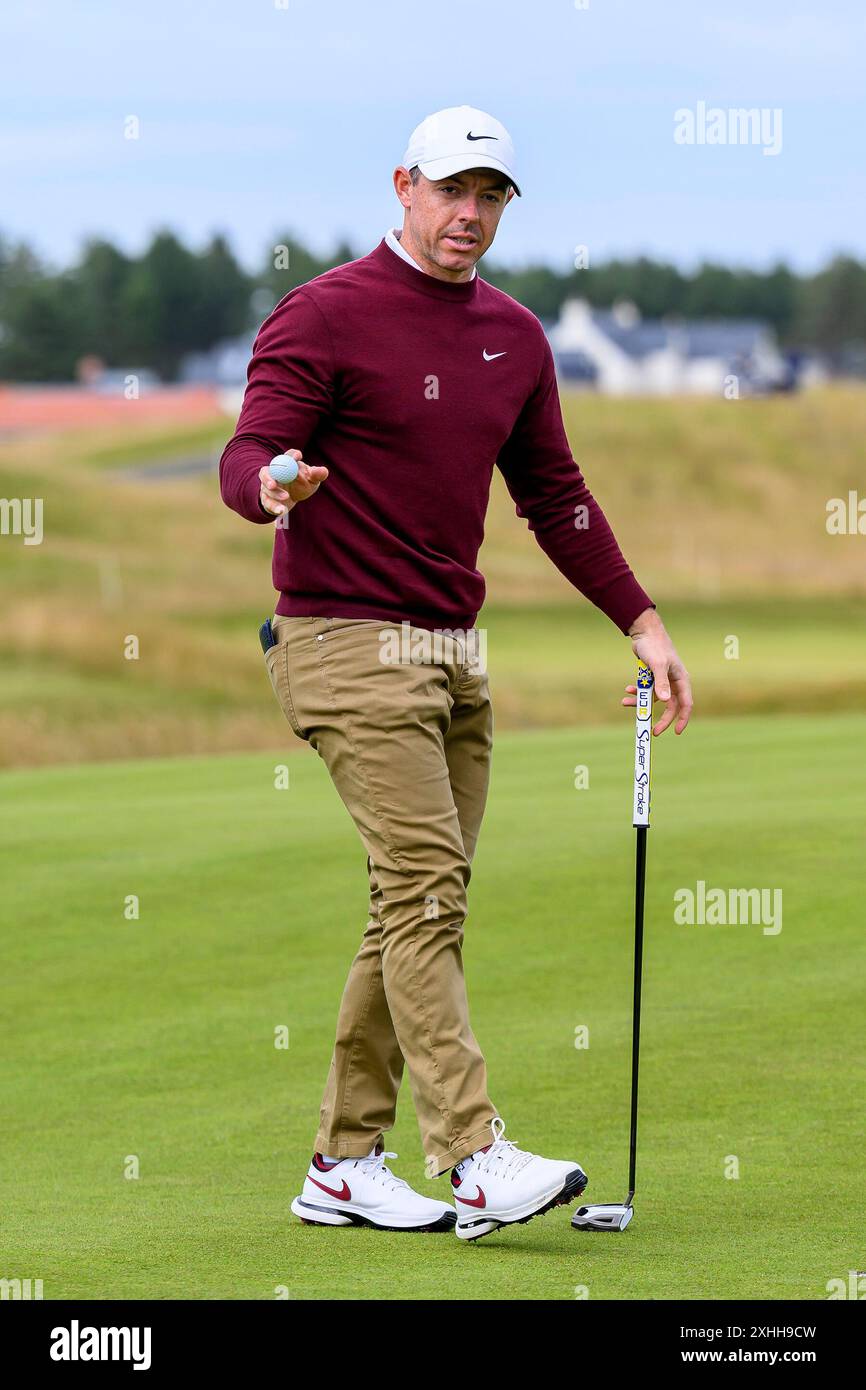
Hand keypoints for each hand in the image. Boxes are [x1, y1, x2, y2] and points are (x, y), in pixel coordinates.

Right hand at [258, 450, 329, 516]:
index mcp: (287, 464)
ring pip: (266, 488)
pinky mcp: (266, 498)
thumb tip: (324, 471)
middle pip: (266, 472)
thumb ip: (317, 475)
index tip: (298, 456)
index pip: (288, 456)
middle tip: (275, 483)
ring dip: (275, 493)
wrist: (292, 499)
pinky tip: (282, 510)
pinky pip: (267, 502)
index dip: (292, 455)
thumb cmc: (302, 484)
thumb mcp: (312, 480)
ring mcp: (268, 486)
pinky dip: (275, 507)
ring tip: (286, 496)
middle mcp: (274, 473)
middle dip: (269, 477)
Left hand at [622, 608, 692, 735]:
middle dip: (661, 719)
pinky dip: (636, 692)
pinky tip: (627, 690)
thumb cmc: (654, 646)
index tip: (677, 732)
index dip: (682, 719)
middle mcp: (674, 682)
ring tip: (626, 703)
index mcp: (681, 680)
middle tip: (653, 731)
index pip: (686, 704)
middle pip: (670, 707)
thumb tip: (665, 701)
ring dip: (641, 703)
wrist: (644, 632)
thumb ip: (661, 683)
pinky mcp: (652, 678)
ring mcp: (662, 681)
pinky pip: (645, 691)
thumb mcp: (658, 665)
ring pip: (654, 700)